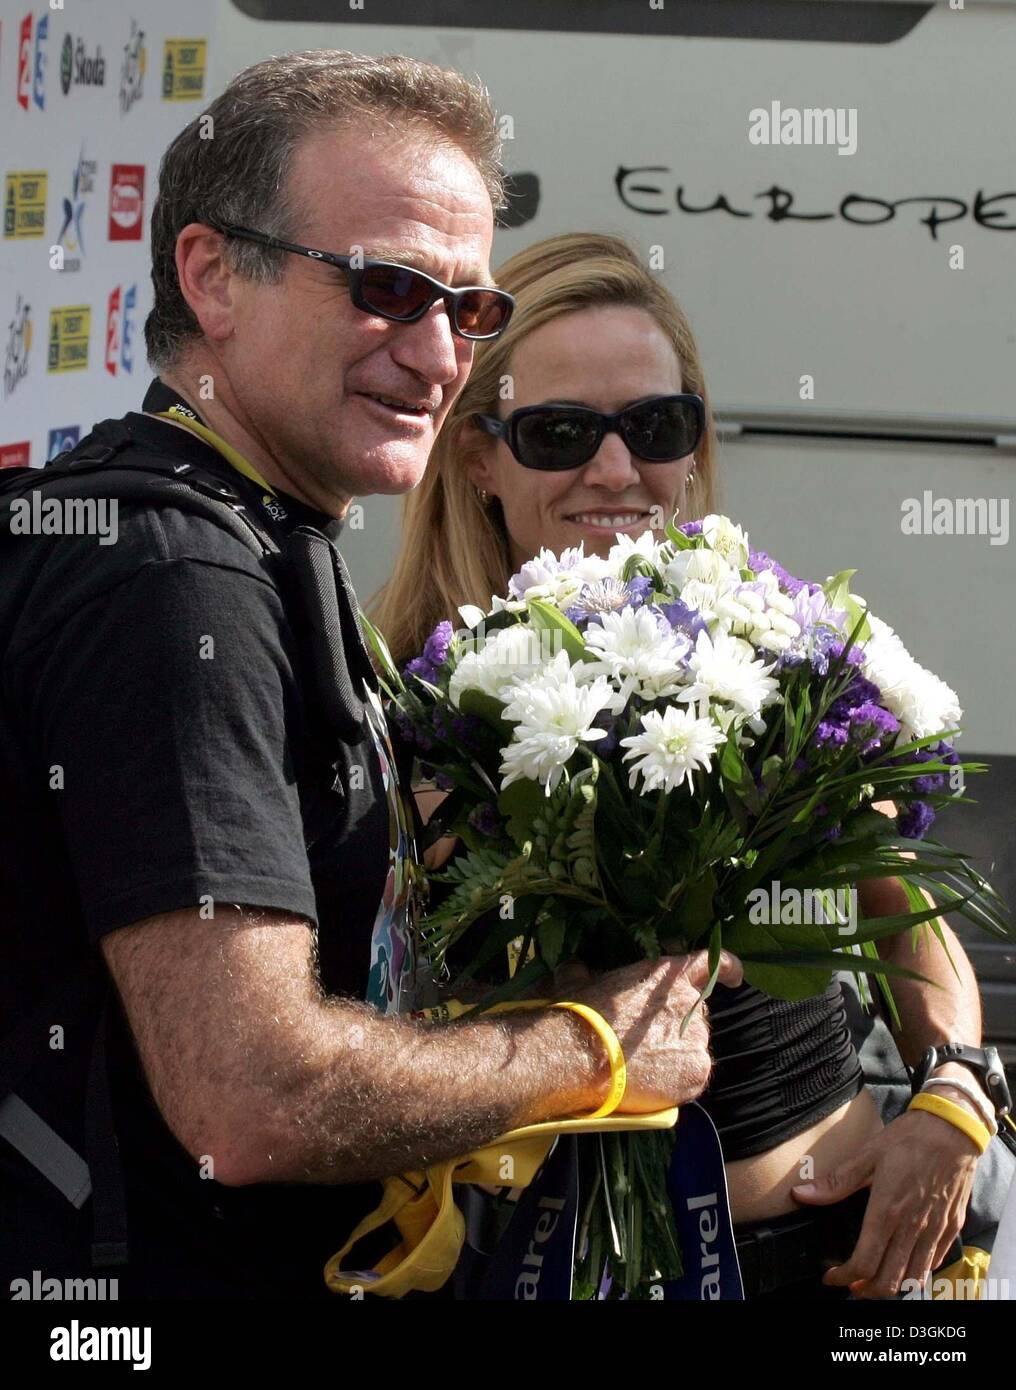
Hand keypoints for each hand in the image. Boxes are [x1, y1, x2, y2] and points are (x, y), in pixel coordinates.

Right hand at [552, 950, 742, 1113]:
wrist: (579, 1057)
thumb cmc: (578, 1015)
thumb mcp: (579, 981)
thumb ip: (585, 971)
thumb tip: (574, 966)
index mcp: (666, 975)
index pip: (711, 962)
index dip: (727, 968)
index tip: (734, 977)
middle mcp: (690, 1003)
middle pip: (697, 1014)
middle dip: (679, 1027)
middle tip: (649, 1044)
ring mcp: (697, 1038)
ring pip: (693, 1047)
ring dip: (676, 1055)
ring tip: (643, 1068)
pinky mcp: (698, 1071)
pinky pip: (693, 1076)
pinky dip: (677, 1082)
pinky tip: (652, 1084)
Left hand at [791, 1107, 978, 1297]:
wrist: (953, 1128)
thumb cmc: (909, 1138)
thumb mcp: (868, 1154)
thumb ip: (836, 1181)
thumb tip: (802, 1194)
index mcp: (887, 1210)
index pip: (865, 1262)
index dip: (845, 1277)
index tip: (831, 1277)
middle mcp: (913, 1227)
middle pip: (889, 1280)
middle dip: (867, 1290)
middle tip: (852, 1285)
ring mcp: (935, 1229)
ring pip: (914, 1277)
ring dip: (892, 1285)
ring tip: (875, 1278)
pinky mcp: (952, 1226)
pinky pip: (934, 1262)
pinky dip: (917, 1271)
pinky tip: (905, 1261)